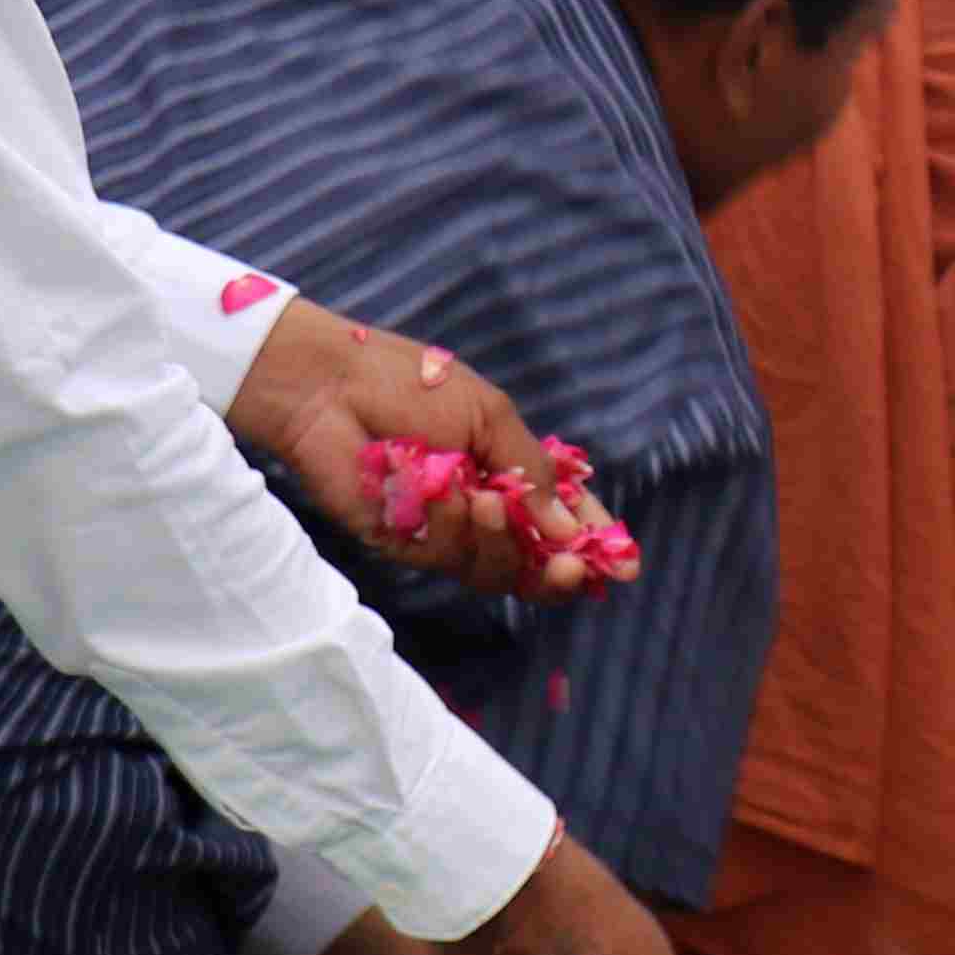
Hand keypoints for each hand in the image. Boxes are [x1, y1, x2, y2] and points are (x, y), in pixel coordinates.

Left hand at [236, 304, 624, 601]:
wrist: (330, 388)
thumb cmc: (409, 384)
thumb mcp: (490, 414)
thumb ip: (532, 470)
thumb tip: (570, 527)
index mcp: (507, 469)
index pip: (560, 517)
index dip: (593, 541)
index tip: (623, 564)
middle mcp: (481, 506)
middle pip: (533, 563)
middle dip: (559, 569)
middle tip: (573, 565)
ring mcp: (444, 529)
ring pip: (496, 569)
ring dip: (505, 543)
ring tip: (491, 504)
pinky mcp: (405, 543)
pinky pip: (449, 558)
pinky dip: (456, 529)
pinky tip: (448, 495)